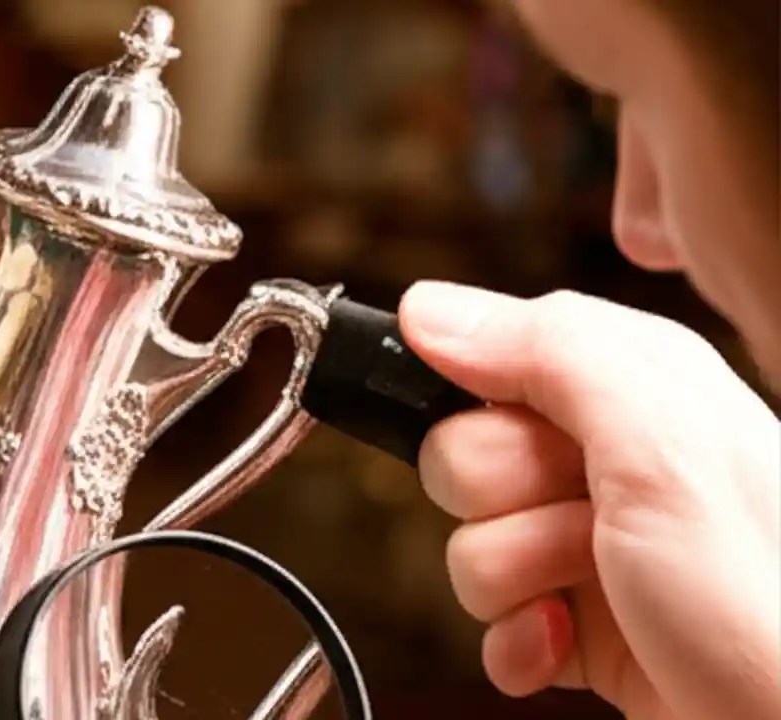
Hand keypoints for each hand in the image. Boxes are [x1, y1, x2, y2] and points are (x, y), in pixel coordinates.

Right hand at [399, 282, 780, 719]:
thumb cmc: (772, 605)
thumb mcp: (664, 448)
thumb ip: (549, 355)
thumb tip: (427, 308)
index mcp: (635, 389)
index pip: (493, 354)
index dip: (489, 403)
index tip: (528, 441)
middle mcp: (607, 464)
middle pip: (461, 454)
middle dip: (504, 502)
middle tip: (587, 525)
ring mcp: (589, 549)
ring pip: (466, 542)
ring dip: (516, 580)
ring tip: (599, 595)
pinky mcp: (576, 626)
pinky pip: (486, 622)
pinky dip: (518, 643)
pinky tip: (568, 646)